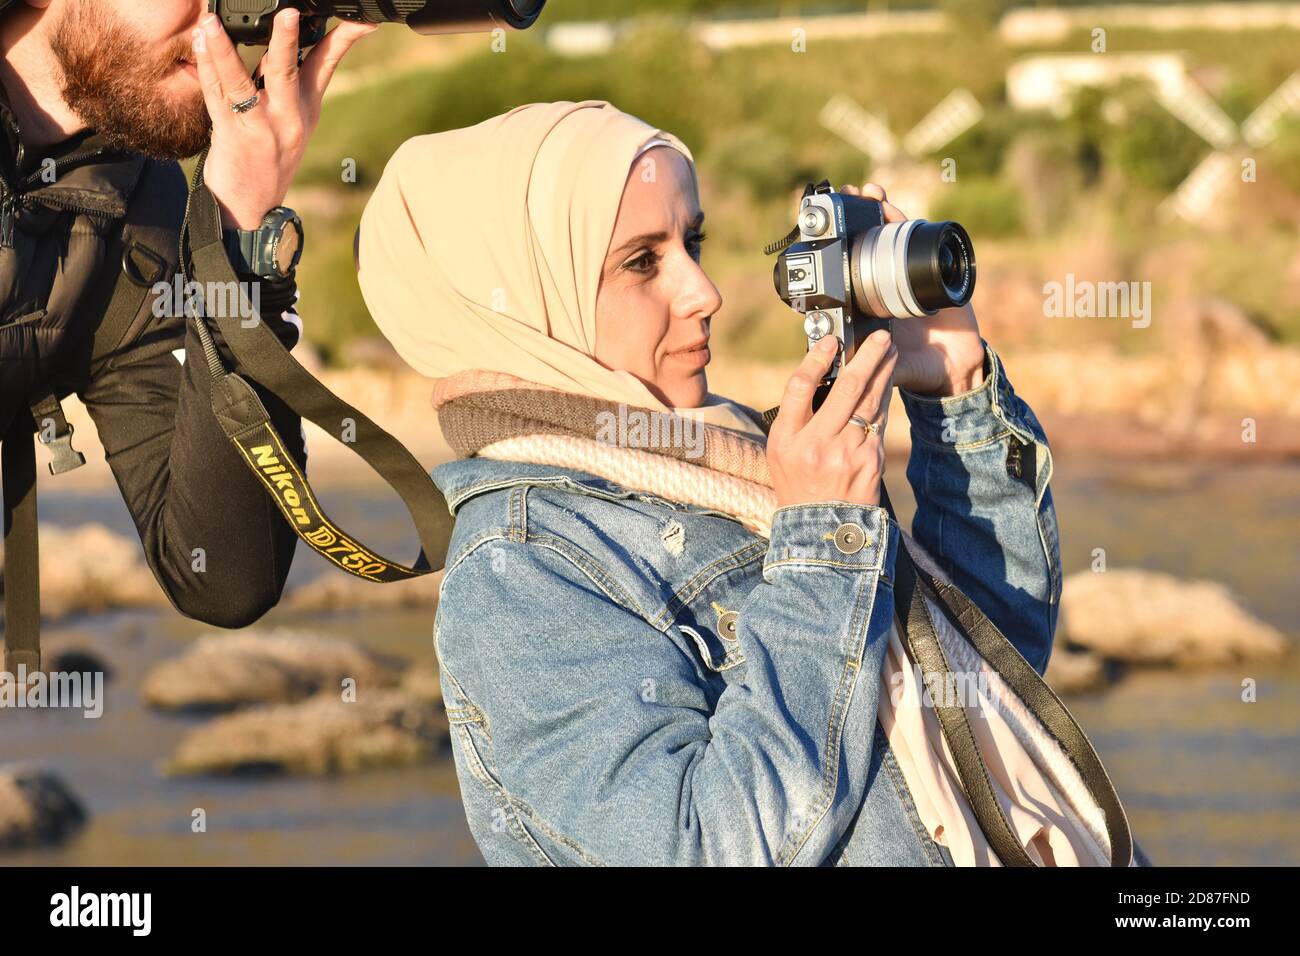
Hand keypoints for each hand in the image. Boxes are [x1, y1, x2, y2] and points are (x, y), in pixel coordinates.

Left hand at [192, 9, 376, 228]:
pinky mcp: (233, 136)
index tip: (361, 20)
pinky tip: (199, 44)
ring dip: (225, 49)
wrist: (251, 207)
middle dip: (287, 39)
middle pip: (288, 71)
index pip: (327, 66)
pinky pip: (216, 96)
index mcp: (306, 110)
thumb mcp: (293, 123)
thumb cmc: (267, 160)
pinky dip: (206, 66)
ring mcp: (261, 128)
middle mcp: (288, 118)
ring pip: (243, 82)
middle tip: (289, 12)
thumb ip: (294, 85)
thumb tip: (290, 46)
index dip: (343, 39)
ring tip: (212, 21)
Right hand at [767, 329, 896, 508]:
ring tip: (890, 351)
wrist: (821, 527)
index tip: (830, 342)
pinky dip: (884, 399)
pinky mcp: (870, 461)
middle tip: (881, 337)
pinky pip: (879, 421)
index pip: (799, 388)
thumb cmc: (797, 482)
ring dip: (883, 372)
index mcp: (787, 440)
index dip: (815, 360)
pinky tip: (887, 384)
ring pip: (869, 401)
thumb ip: (796, 417)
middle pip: (845, 389)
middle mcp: (816, 445)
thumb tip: (822, 375)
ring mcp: (846, 453)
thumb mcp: (781, 451)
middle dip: (866, 357)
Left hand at [840, 183, 986, 396]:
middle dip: (853, 221)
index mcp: (868, 309)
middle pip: (864, 247)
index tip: (820, 232)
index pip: (846, 274)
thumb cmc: (920, 369)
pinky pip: (915, 240)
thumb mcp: (894, 370)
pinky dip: (903, 221)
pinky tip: (891, 206)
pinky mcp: (930, 270)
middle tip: (841, 197)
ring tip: (866, 191)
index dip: (834, 252)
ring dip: (877, 212)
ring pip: (888, 237)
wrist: (958, 367)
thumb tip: (859, 363)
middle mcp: (883, 287)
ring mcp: (906, 276)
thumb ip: (880, 369)